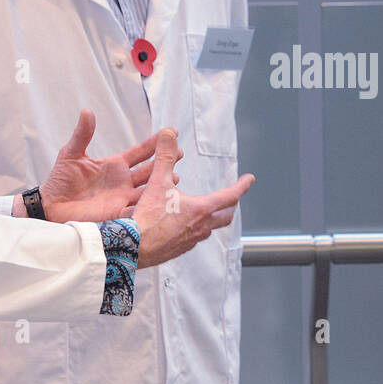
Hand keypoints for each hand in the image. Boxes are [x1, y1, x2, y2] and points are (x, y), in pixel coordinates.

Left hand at [27, 110, 174, 223]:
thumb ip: (82, 134)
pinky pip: (139, 209)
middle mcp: (123, 182)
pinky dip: (150, 206)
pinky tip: (162, 201)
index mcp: (115, 166)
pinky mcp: (119, 213)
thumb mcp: (71, 154)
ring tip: (177, 177)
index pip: (141, 152)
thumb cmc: (60, 181)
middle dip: (166, 160)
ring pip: (150, 190)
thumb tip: (87, 111)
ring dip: (162, 183)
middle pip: (151, 169)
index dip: (155, 143)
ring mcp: (123, 198)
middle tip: (179, 151)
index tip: (171, 132)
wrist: (51, 206)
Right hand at [131, 128, 253, 268]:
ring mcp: (191, 241)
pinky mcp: (179, 250)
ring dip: (212, 219)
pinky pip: (194, 239)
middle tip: (232, 199)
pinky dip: (196, 229)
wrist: (132, 247)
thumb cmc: (146, 217)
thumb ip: (165, 157)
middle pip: (225, 216)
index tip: (250, 180)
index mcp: (201, 209)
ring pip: (210, 229)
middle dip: (231, 205)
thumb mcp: (157, 182)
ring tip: (208, 212)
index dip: (242, 186)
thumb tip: (169, 133)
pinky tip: (186, 227)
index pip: (230, 196)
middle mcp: (201, 226)